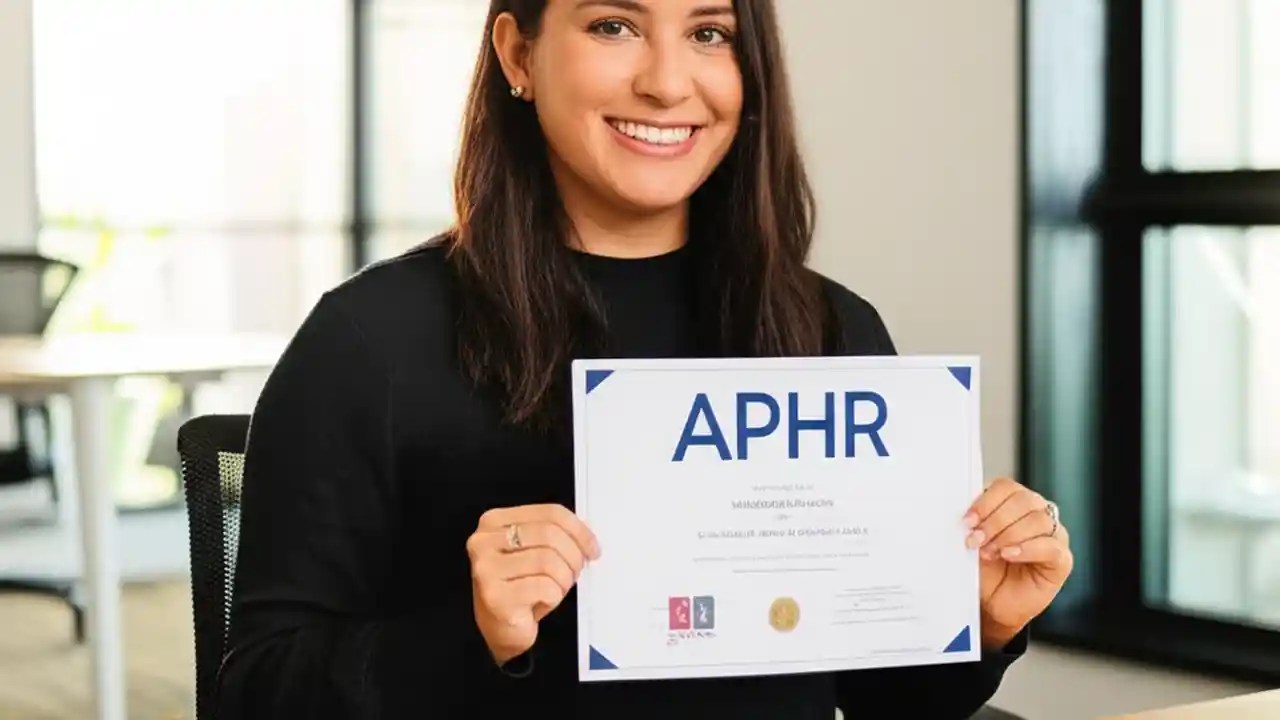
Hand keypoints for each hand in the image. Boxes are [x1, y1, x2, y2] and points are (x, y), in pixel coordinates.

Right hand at [466, 503, 600, 665]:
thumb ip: (553, 535)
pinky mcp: (495, 596)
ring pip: (549, 561)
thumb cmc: (519, 587)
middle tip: (576, 572)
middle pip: (550, 534)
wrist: (500, 628)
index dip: (579, 530)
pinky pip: (545, 587)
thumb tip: (587, 536)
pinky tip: (542, 602)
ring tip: (555, 589)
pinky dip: (554, 596)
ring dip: (563, 580)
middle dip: (573, 556)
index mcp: (494, 522)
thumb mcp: (533, 551)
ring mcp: (486, 569)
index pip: (550, 513)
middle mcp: (484, 542)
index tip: (592, 547)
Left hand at [963, 477, 1072, 649]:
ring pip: (1038, 521)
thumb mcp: (974, 542)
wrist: (994, 603)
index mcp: (1015, 503)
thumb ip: (974, 524)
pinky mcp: (1061, 559)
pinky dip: (1026, 549)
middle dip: (994, 520)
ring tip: (989, 553)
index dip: (986, 502)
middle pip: (1023, 500)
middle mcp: (1038, 514)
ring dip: (1008, 536)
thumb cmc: (987, 570)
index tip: (967, 521)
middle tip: (976, 539)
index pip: (1006, 487)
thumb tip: (965, 515)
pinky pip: (1050, 547)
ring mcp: (1053, 535)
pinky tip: (1009, 555)